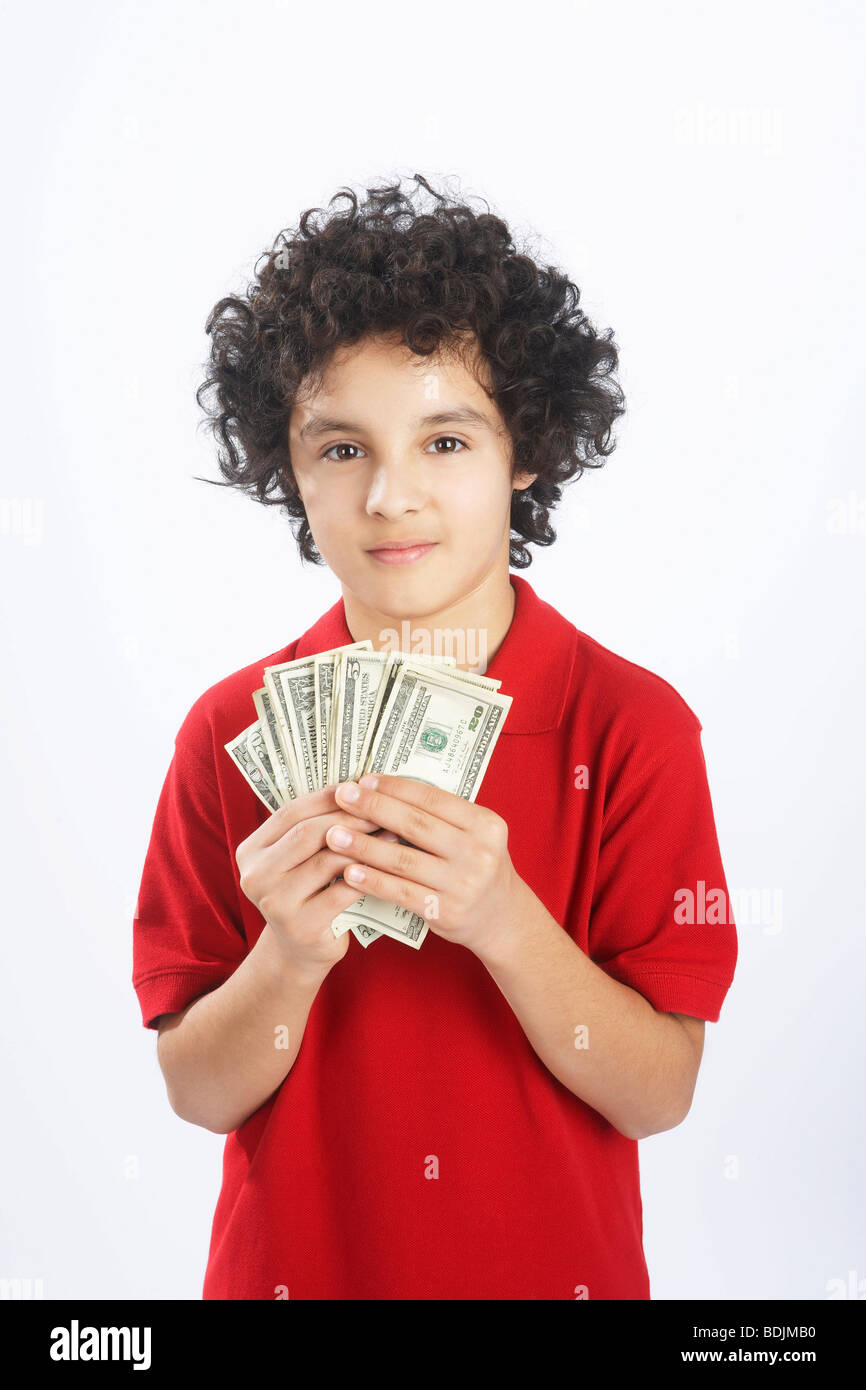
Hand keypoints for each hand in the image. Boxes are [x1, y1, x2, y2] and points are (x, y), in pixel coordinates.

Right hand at [234, 785, 396, 975]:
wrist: (299, 951)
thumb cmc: (308, 894)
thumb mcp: (299, 860)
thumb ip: (313, 828)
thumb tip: (358, 788)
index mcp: (250, 851)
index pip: (290, 812)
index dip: (326, 797)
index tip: (360, 786)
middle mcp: (255, 875)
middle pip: (307, 833)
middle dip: (349, 817)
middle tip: (383, 808)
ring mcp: (275, 903)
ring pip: (326, 861)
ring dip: (364, 845)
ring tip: (392, 834)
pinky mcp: (301, 926)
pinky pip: (342, 892)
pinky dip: (368, 876)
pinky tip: (389, 867)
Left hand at [329, 773, 524, 957]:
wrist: (502, 919)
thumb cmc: (477, 867)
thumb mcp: (476, 835)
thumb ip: (442, 817)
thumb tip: (385, 791)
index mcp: (485, 824)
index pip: (433, 798)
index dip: (395, 788)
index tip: (364, 780)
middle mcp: (478, 852)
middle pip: (415, 825)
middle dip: (373, 808)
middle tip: (341, 796)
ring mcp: (463, 884)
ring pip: (403, 860)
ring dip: (363, 846)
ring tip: (333, 835)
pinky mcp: (445, 912)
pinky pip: (401, 892)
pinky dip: (372, 880)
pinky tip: (349, 871)